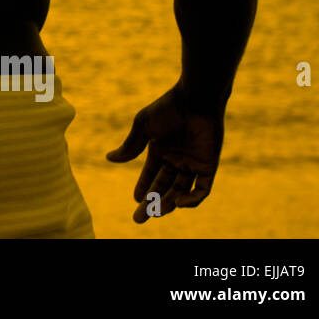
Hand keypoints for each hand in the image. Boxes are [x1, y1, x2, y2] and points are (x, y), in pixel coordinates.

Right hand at [106, 84, 223, 222]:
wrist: (195, 99)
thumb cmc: (168, 108)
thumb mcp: (143, 127)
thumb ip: (130, 146)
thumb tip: (109, 159)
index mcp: (160, 149)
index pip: (151, 174)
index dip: (143, 188)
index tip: (135, 200)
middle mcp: (177, 159)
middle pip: (164, 187)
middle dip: (152, 203)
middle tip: (139, 218)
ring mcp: (193, 163)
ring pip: (181, 191)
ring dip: (169, 204)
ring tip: (156, 213)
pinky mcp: (209, 165)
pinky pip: (202, 189)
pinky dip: (192, 199)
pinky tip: (178, 203)